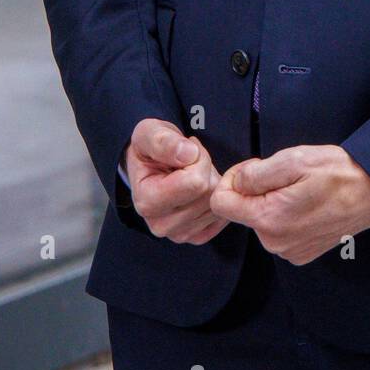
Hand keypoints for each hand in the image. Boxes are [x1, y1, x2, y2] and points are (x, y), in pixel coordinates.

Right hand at [125, 119, 227, 244]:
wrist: (152, 164)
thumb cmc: (152, 147)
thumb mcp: (150, 133)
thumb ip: (164, 141)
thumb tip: (188, 154)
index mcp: (146, 202)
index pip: (195, 182)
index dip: (198, 158)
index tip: (187, 148)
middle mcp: (160, 225)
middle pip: (208, 193)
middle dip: (206, 169)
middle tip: (191, 160)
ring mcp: (179, 234)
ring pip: (217, 203)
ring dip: (211, 182)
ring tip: (193, 172)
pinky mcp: (195, 237)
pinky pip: (222, 215)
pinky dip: (216, 198)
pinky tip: (201, 189)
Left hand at [209, 144, 369, 264]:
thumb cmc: (338, 173)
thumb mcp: (293, 160)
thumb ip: (256, 173)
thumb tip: (235, 182)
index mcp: (268, 219)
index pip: (221, 203)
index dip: (232, 179)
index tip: (254, 170)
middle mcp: (275, 242)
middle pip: (242, 211)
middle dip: (256, 189)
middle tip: (286, 174)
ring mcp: (289, 251)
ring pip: (261, 220)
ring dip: (273, 201)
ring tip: (302, 188)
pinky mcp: (301, 253)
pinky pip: (279, 231)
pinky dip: (287, 214)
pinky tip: (308, 203)